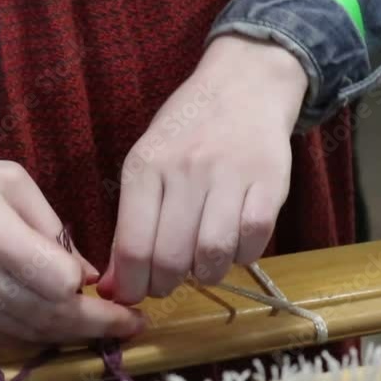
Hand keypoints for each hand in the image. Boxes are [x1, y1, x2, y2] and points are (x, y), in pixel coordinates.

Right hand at [0, 153, 144, 348]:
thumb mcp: (8, 181)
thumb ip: (53, 225)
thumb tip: (85, 273)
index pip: (63, 284)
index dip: (90, 289)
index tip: (111, 288)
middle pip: (55, 320)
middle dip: (100, 327)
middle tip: (131, 327)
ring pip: (32, 338)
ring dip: (71, 337)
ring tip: (100, 329)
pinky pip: (4, 343)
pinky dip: (34, 337)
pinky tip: (52, 326)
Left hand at [98, 35, 307, 304]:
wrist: (244, 85)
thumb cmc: (186, 133)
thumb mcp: (146, 167)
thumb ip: (128, 229)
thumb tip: (111, 289)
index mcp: (145, 167)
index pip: (133, 246)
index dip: (130, 285)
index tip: (131, 295)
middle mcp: (185, 170)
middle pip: (171, 258)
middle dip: (165, 285)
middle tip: (167, 283)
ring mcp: (229, 175)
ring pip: (213, 254)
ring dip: (206, 275)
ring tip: (201, 266)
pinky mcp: (269, 181)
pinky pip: (254, 239)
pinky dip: (243, 256)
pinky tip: (234, 246)